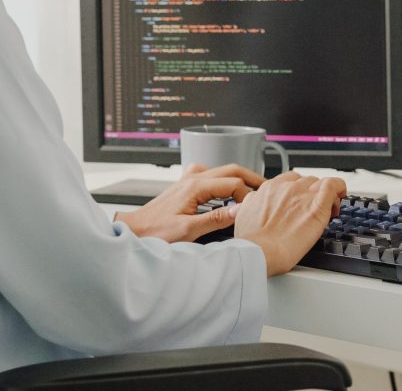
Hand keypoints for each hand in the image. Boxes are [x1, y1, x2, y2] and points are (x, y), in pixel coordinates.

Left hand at [113, 164, 264, 242]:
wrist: (134, 230)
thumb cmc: (155, 232)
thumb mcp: (188, 230)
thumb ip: (216, 219)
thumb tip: (240, 210)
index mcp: (195, 187)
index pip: (234, 182)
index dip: (248, 195)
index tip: (254, 209)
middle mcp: (192, 178)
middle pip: (231, 169)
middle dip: (251, 178)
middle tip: (267, 189)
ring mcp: (188, 180)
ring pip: (221, 170)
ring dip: (239, 178)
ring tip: (252, 190)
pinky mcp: (185, 185)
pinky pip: (211, 175)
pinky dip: (225, 180)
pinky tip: (228, 192)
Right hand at [232, 172, 348, 275]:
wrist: (260, 251)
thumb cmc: (252, 241)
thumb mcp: (244, 215)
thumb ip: (251, 204)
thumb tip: (253, 203)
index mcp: (269, 189)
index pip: (289, 180)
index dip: (297, 191)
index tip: (300, 202)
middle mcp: (286, 187)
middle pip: (306, 181)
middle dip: (311, 193)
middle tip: (312, 210)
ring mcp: (302, 195)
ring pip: (319, 183)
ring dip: (324, 194)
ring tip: (327, 209)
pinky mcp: (317, 207)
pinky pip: (333, 185)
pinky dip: (339, 188)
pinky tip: (340, 196)